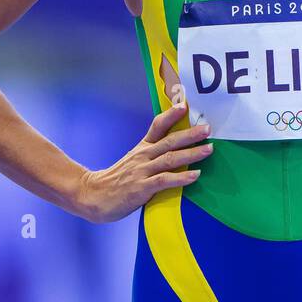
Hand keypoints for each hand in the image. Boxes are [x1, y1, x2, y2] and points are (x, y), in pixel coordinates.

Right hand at [75, 102, 211, 222]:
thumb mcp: (134, 161)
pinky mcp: (141, 188)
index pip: (157, 126)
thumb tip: (178, 149)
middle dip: (190, 134)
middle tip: (208, 128)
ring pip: (170, 159)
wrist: (92, 195)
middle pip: (169, 141)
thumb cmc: (117, 180)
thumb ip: (153, 155)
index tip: (185, 105)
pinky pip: (164, 180)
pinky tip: (195, 176)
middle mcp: (143, 156)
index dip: (171, 115)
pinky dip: (180, 177)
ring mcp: (142, 171)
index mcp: (142, 148)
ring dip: (191, 153)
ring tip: (208, 149)